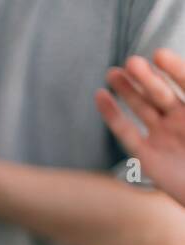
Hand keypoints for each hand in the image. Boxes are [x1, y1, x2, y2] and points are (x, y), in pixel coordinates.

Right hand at [98, 51, 184, 207]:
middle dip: (146, 78)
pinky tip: (101, 97)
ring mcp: (162, 136)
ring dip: (126, 90)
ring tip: (113, 73)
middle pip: (161, 93)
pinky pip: (126, 132)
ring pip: (142, 108)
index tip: (159, 55)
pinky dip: (112, 115)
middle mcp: (180, 120)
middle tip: (131, 63)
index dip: (173, 70)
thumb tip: (181, 99)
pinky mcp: (145, 155)